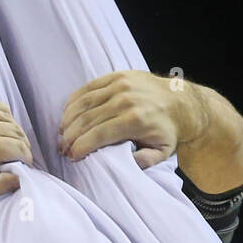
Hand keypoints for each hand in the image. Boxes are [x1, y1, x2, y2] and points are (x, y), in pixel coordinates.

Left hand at [0, 95, 32, 195]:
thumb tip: (19, 180)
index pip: (21, 149)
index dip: (26, 157)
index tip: (24, 163)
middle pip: (17, 132)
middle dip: (21, 144)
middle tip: (18, 152)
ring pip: (8, 117)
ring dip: (13, 129)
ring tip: (10, 138)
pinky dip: (2, 112)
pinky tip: (0, 121)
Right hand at [59, 71, 189, 167]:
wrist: (181, 101)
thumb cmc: (167, 131)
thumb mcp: (162, 152)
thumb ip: (144, 162)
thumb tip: (124, 166)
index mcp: (134, 120)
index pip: (97, 135)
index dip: (80, 147)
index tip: (71, 157)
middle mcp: (125, 100)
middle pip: (86, 120)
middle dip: (70, 137)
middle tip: (62, 149)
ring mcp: (120, 85)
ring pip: (83, 103)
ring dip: (68, 120)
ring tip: (62, 134)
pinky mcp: (117, 76)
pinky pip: (88, 87)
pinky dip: (74, 101)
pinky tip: (67, 115)